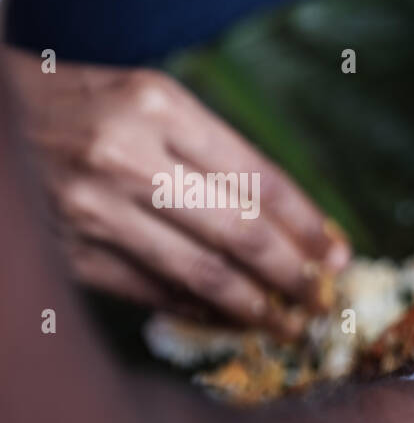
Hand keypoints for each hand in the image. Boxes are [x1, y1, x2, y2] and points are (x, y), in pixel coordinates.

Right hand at [4, 50, 349, 334]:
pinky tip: (229, 321)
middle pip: (239, 232)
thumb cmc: (67, 105)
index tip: (338, 255)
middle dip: (293, 274)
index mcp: (155, 103)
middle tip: (323, 301)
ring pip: (201, 272)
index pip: (257, 177)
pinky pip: (152, 291)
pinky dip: (198, 310)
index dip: (307, 224)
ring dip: (256, 307)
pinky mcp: (66, 250)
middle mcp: (125, 153)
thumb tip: (289, 223)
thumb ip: (207, 153)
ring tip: (288, 324)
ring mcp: (90, 207)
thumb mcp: (137, 98)